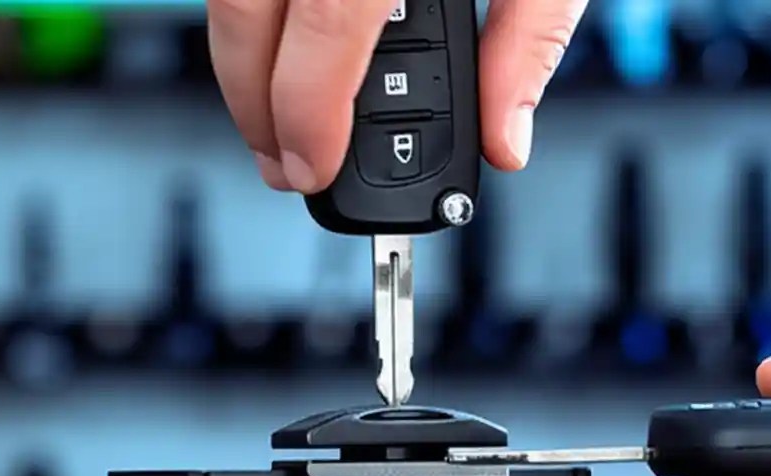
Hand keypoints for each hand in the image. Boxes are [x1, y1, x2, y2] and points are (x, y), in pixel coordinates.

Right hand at [206, 0, 588, 192]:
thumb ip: (532, 38)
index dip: (306, 109)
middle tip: (280, 158)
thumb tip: (506, 135)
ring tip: (270, 108)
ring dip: (238, 48)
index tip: (308, 164)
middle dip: (251, 97)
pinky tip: (273, 33)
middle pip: (247, 3)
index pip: (332, 23)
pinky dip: (245, 0)